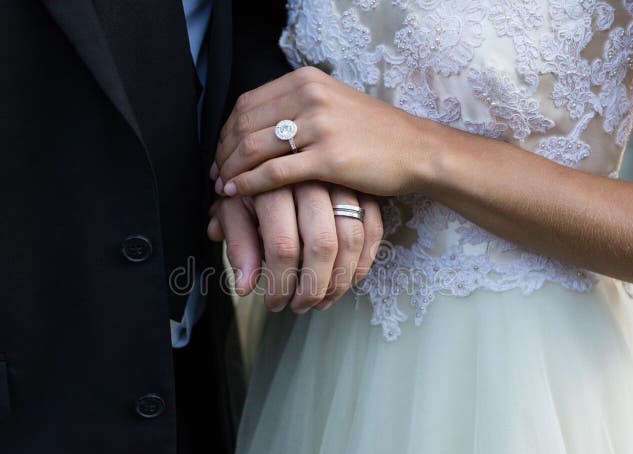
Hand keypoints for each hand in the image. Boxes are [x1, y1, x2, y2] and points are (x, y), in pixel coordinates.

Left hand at [207, 183, 382, 312]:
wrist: (277, 148)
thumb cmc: (252, 187)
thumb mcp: (235, 208)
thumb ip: (240, 245)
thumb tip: (245, 287)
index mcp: (273, 186)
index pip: (282, 247)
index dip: (280, 284)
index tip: (274, 304)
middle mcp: (310, 181)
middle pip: (322, 245)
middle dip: (313, 287)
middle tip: (300, 307)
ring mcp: (341, 182)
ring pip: (351, 239)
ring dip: (339, 280)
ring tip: (321, 301)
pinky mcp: (361, 188)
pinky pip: (372, 229)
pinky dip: (363, 261)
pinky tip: (347, 281)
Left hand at [213, 66, 433, 197]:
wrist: (416, 150)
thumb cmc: (374, 133)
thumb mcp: (332, 104)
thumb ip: (296, 108)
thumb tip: (256, 127)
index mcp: (306, 80)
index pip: (247, 104)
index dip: (226, 132)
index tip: (221, 152)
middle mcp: (310, 96)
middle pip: (244, 125)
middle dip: (223, 153)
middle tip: (216, 174)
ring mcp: (319, 126)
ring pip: (253, 148)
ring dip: (230, 171)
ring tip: (223, 186)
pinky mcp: (328, 159)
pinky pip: (273, 173)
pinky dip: (248, 185)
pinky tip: (237, 194)